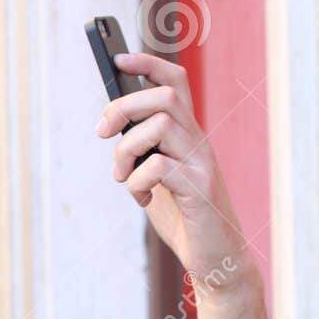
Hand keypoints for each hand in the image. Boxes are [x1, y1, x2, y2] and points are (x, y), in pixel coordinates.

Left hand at [95, 51, 254, 291]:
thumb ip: (140, 153)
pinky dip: (138, 182)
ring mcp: (202, 163)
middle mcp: (199, 142)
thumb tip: (112, 127)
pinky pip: (159, 167)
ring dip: (125, 151)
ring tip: (122, 178)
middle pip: (162, 96)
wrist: (217, 259)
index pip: (175, 83)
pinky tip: (142, 200)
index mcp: (187, 136)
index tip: (117, 59)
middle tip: (102, 133)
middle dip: (122, 106)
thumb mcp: (154, 180)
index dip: (148, 63)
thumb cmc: (184, 218)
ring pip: (158, 126)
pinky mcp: (200, 189)